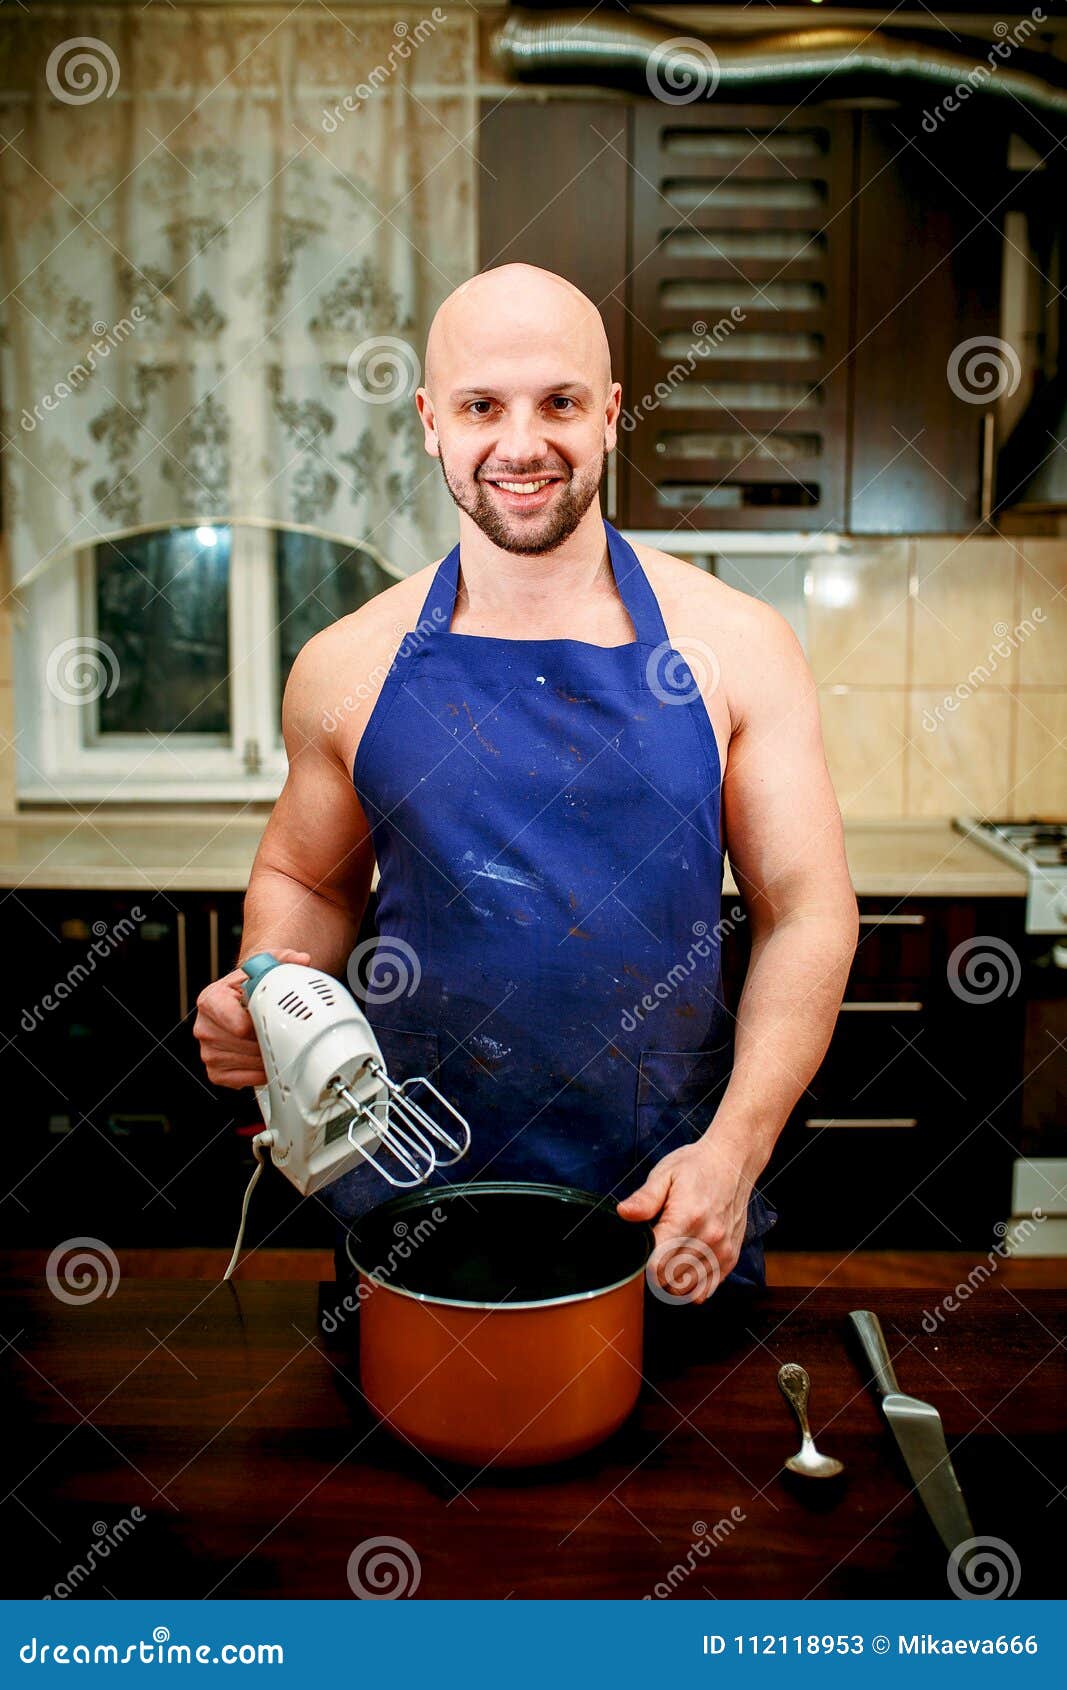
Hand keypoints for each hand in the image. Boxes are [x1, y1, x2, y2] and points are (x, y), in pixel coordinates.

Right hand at [193, 949, 309, 1087]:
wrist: (240, 1001)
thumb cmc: (249, 987)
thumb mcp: (264, 967)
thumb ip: (284, 960)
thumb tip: (302, 959)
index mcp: (211, 1000)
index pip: (238, 1025)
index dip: (261, 1026)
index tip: (274, 1022)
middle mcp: (205, 1026)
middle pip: (243, 1046)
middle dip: (266, 1041)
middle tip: (281, 1034)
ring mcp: (208, 1051)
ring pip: (244, 1063)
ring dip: (264, 1058)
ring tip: (272, 1044)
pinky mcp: (214, 1071)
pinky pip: (240, 1080)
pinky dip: (257, 1074)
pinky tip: (264, 1060)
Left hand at [617, 1140, 751, 1303]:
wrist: (732, 1162)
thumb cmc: (695, 1167)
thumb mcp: (665, 1174)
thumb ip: (645, 1198)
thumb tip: (623, 1213)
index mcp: (687, 1217)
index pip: (657, 1264)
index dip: (641, 1265)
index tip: (638, 1254)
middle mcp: (708, 1238)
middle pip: (669, 1280)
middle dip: (653, 1273)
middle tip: (650, 1253)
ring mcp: (722, 1250)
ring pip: (687, 1289)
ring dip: (670, 1282)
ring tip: (666, 1259)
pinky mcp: (731, 1257)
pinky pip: (706, 1290)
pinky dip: (691, 1286)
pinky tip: (683, 1268)